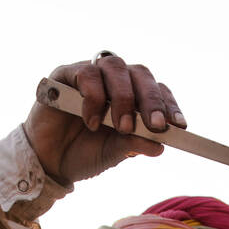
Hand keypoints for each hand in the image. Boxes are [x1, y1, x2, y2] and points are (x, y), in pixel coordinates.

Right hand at [23, 54, 186, 185]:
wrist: (49, 162)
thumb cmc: (84, 154)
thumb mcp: (114, 153)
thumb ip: (134, 145)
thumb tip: (160, 146)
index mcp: (131, 97)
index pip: (156, 90)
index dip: (168, 104)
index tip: (179, 126)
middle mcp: (113, 80)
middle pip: (140, 73)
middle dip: (151, 100)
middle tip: (155, 126)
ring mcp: (90, 74)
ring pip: (114, 67)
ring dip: (123, 97)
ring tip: (121, 127)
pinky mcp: (65, 74)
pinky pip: (86, 74)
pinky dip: (94, 97)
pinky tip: (91, 121)